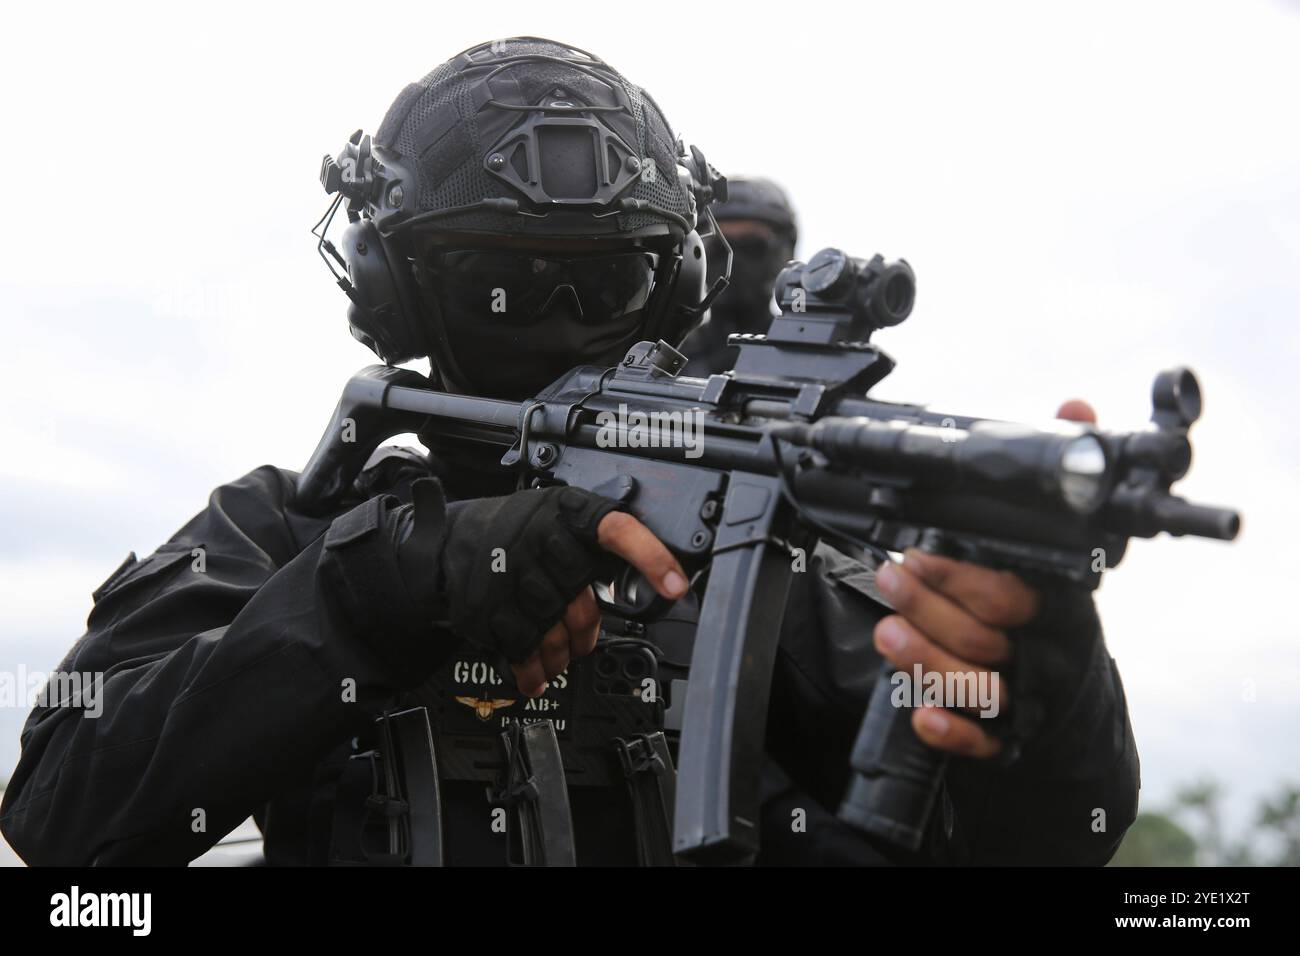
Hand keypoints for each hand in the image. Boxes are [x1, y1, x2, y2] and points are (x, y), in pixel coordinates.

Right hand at [440, 487, 687, 696]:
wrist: (454, 540)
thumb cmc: (523, 532)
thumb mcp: (562, 517)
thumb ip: (599, 543)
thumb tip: (653, 581)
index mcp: (568, 513)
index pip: (618, 531)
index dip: (650, 558)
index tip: (676, 586)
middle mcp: (540, 540)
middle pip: (583, 605)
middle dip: (586, 632)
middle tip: (585, 638)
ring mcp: (511, 574)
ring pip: (554, 633)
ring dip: (561, 655)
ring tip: (560, 658)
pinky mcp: (488, 606)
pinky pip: (522, 648)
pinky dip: (533, 670)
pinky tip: (536, 676)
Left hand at [869, 398, 1097, 757]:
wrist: (1073, 709)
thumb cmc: (1049, 613)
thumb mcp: (1054, 548)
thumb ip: (1054, 481)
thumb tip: (1075, 407)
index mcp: (1058, 603)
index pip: (1016, 591)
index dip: (966, 574)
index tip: (920, 550)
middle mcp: (1045, 653)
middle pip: (986, 637)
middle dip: (931, 606)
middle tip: (888, 578)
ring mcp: (1029, 702)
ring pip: (978, 686)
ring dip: (928, 660)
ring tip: (887, 632)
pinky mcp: (1010, 742)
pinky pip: (984, 745)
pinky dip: (953, 731)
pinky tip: (921, 714)